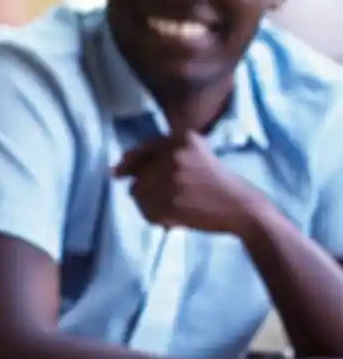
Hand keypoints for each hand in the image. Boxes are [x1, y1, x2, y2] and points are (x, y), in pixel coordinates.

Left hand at [112, 131, 269, 235]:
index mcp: (182, 139)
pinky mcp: (172, 200)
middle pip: (137, 178)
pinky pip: (148, 212)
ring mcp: (173, 177)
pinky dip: (157, 218)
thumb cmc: (218, 183)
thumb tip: (116, 170)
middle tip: (169, 201)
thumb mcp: (195, 157)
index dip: (127, 163)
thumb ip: (160, 157)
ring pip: (139, 196)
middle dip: (147, 191)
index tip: (117, 173)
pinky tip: (175, 219)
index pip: (142, 150)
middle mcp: (175, 154)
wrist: (243, 207)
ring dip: (151, 206)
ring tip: (174, 209)